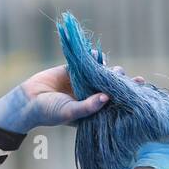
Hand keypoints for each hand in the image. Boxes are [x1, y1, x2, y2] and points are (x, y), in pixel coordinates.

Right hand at [0, 61, 136, 132]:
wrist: (28, 100)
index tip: (139, 92)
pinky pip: (87, 62)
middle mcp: (90, 97)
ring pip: (101, 74)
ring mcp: (83, 83)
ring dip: (110, 70)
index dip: (126, 98)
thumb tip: (107, 98)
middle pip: (111, 88)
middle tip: (128, 78)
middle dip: (121, 82)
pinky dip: (94, 57)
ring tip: (116, 70)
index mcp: (93, 111)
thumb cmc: (50, 112)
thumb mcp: (70, 112)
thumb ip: (88, 106)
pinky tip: (99, 56)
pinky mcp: (74, 70)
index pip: (114, 104)